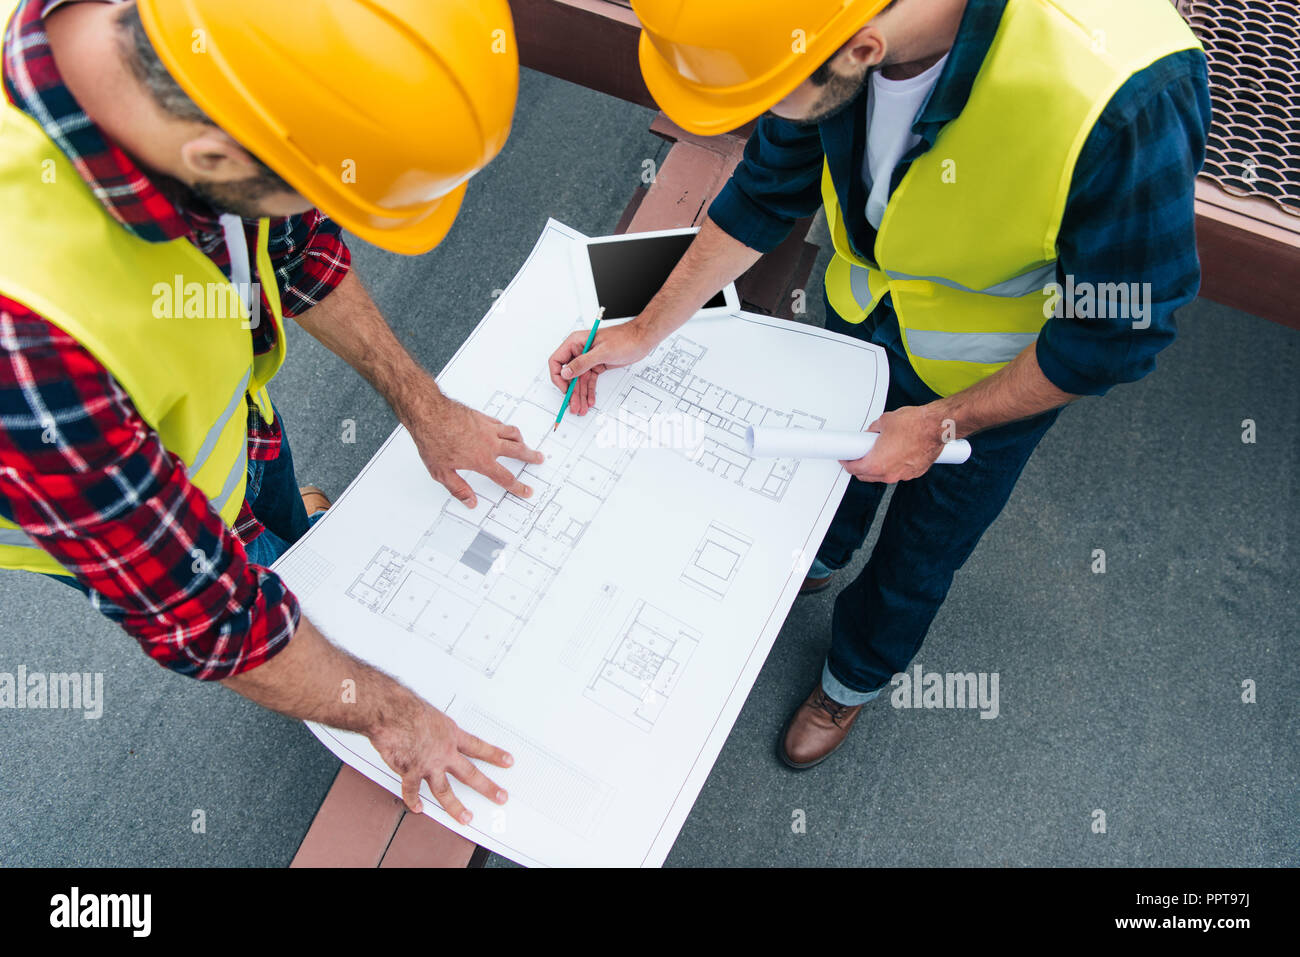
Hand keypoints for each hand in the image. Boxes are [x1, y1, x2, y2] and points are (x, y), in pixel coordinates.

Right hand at [368, 693, 512, 821]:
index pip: (478, 747)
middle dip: (488, 787)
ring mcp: (428, 764)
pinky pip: (412, 791)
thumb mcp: (431, 713)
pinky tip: (417, 807)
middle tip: (500, 797)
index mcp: (450, 735)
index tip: (507, 761)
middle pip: (470, 773)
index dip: (494, 755)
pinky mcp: (409, 772)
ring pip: (445, 791)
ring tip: (465, 817)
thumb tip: (430, 727)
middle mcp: (443, 752)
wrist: (392, 713)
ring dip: (455, 807)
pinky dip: (413, 800)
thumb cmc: (407, 707)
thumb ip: (434, 727)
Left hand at [407, 397, 543, 507]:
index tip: (526, 491)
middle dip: (530, 457)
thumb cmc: (432, 440)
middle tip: (539, 459)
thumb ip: (458, 489)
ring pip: (512, 433)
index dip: (518, 487)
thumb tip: (470, 502)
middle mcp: (489, 443)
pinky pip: (500, 423)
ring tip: (524, 444)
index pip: (505, 478)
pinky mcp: (481, 417)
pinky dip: (505, 428)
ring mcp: (487, 428)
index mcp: (481, 460)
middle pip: (518, 451)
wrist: (429, 413)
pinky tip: (503, 429)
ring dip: (521, 440)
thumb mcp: (441, 472)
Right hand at [548, 322, 651, 415]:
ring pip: (580, 381)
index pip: (557, 361)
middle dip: (572, 392)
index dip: (558, 377)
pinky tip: (590, 400)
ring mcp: (588, 359)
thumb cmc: (624, 339)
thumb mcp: (602, 352)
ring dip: (580, 395)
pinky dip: (589, 391)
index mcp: (575, 342)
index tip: (564, 389)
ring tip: (582, 408)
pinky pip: (589, 381)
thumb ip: (582, 363)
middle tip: (574, 406)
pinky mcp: (597, 365)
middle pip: (569, 375)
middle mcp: (579, 351)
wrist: (641, 339)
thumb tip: (566, 373)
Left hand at [842, 405, 947, 484]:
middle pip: (865, 475)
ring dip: (877, 467)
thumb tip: (871, 433)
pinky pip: (898, 472)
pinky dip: (893, 465)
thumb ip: (872, 431)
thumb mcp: (883, 422)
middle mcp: (889, 474)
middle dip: (859, 466)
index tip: (845, 457)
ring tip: (879, 452)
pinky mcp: (914, 473)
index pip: (853, 468)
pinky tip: (895, 453)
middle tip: (859, 454)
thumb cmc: (914, 425)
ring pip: (882, 476)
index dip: (846, 461)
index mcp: (876, 464)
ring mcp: (902, 475)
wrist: (936, 427)